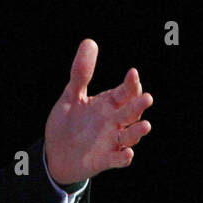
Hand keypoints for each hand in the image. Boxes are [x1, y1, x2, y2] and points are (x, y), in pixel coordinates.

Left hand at [44, 39, 153, 182]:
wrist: (55, 154)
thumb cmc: (68, 123)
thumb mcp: (71, 96)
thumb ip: (81, 73)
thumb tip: (89, 42)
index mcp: (108, 104)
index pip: (125, 92)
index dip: (130, 84)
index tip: (132, 73)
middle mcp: (114, 122)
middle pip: (130, 112)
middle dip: (138, 106)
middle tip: (146, 98)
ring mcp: (111, 142)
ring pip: (130, 136)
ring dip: (137, 131)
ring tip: (145, 125)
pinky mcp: (105, 160)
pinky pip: (118, 159)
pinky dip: (123, 157)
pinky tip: (127, 153)